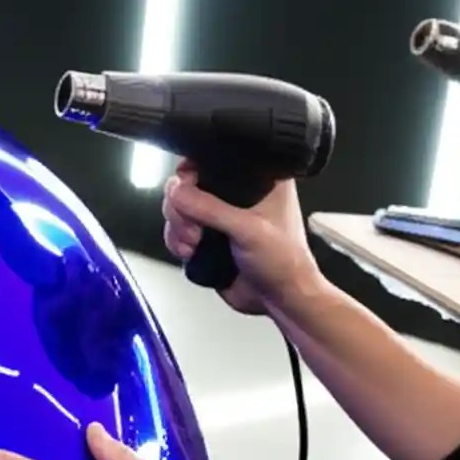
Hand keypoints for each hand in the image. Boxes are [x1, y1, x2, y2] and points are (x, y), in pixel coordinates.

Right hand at [163, 160, 322, 314]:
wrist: (279, 300)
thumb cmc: (283, 262)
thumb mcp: (248, 230)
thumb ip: (210, 209)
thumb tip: (176, 191)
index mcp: (257, 177)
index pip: (213, 159)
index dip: (192, 172)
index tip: (187, 192)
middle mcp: (236, 192)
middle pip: (187, 183)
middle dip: (180, 208)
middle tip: (193, 229)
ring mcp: (218, 215)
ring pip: (178, 206)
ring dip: (177, 226)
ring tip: (193, 245)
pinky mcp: (206, 236)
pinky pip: (177, 228)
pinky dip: (175, 239)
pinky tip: (190, 252)